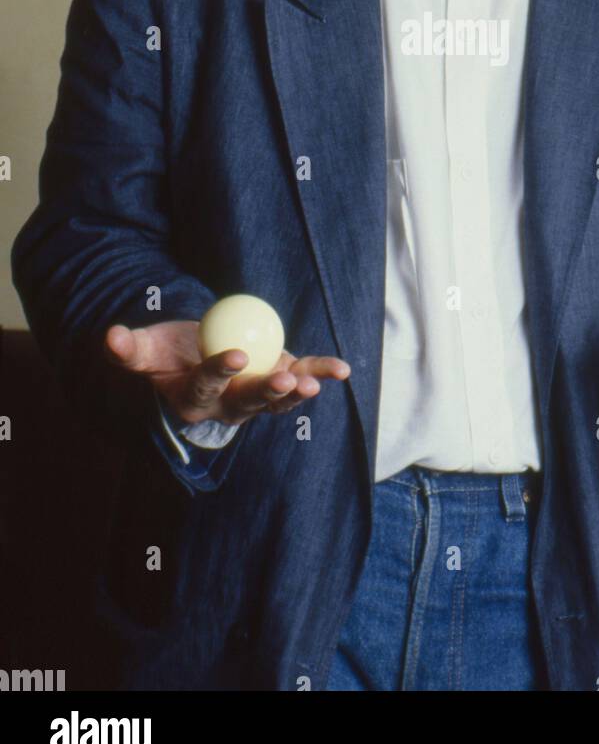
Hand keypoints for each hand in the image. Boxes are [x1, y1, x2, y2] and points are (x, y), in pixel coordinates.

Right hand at [104, 319, 349, 426]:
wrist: (193, 356)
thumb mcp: (145, 349)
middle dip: (267, 392)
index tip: (236, 355)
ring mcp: (255, 398)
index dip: (219, 372)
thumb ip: (129, 348)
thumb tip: (110, 336)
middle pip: (248, 402)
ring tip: (316, 383)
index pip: (206, 387)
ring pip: (278, 399)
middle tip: (285, 379)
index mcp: (193, 400)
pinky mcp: (276, 383)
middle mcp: (227, 407)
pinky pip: (300, 378)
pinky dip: (320, 372)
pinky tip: (342, 369)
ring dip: (298, 391)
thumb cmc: (166, 352)